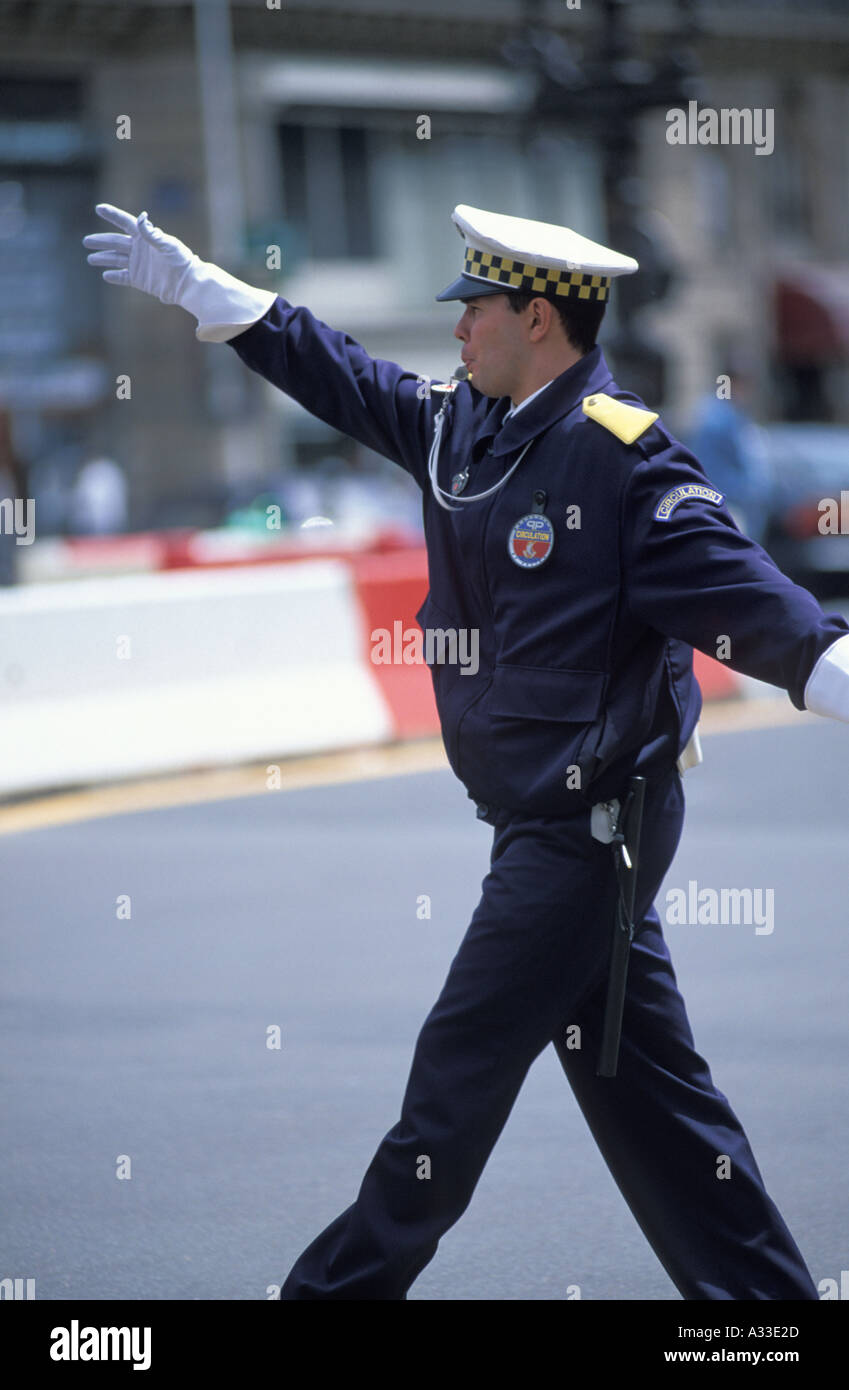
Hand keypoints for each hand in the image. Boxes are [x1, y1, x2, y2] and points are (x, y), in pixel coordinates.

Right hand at [83, 204, 197, 305]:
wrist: (188, 283)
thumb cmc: (181, 260)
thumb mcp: (167, 244)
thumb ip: (151, 233)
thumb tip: (141, 217)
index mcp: (145, 237)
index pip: (125, 222)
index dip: (112, 215)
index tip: (99, 208)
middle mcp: (139, 250)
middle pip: (115, 243)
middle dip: (101, 241)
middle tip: (86, 241)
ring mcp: (138, 265)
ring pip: (116, 259)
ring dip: (103, 258)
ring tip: (91, 258)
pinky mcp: (139, 280)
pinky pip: (123, 277)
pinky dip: (114, 276)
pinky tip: (105, 275)